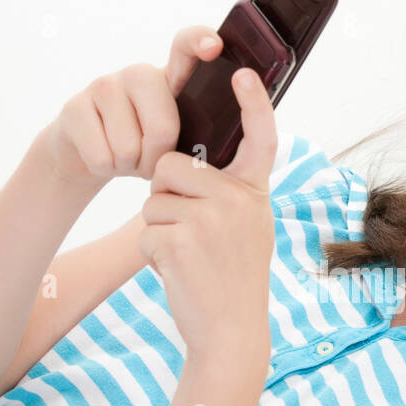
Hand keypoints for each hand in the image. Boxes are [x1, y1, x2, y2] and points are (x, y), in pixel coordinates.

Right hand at [41, 25, 224, 186]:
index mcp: (171, 79)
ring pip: (128, 150)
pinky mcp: (75, 106)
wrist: (90, 155)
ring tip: (125, 156)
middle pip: (162, 129)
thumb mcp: (173, 141)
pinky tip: (103, 157)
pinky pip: (101, 158)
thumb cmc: (144, 147)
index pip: (186, 48)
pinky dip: (106, 170)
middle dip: (156, 160)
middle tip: (147, 160)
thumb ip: (194, 135)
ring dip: (128, 167)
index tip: (213, 47)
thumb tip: (196, 153)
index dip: (199, 42)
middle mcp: (139, 74)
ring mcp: (105, 85)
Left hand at [137, 66, 276, 362]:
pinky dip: (152, 254)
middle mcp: (237, 200)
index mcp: (254, 192)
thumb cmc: (233, 278)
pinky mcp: (180, 241)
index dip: (252, 103)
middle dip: (165, 195)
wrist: (231, 333)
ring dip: (158, 229)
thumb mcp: (248, 228)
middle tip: (189, 231)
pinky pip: (145, 231)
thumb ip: (229, 194)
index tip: (240, 73)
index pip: (260, 137)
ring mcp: (209, 220)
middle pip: (170, 167)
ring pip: (152, 201)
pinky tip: (179, 272)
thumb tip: (180, 166)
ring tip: (188, 257)